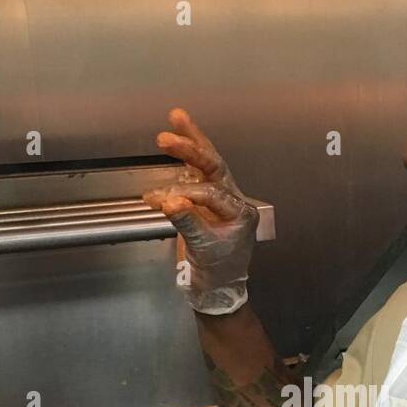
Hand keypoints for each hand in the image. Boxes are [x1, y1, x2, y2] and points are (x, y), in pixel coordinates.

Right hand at [143, 109, 258, 307]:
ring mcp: (219, 198)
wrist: (216, 288)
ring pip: (206, 165)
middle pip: (213, 166)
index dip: (188, 196)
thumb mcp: (203, 248)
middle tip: (166, 137)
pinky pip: (196, 174)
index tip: (165, 203)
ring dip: (190, 143)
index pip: (212, 193)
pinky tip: (176, 143)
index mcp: (241, 211)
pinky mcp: (205, 201)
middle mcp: (233, 200)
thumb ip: (188, 222)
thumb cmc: (217, 271)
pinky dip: (184, 160)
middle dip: (191, 149)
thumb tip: (170, 200)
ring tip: (176, 118)